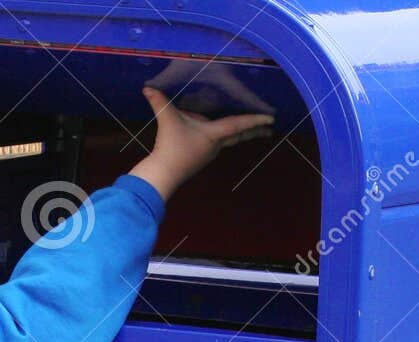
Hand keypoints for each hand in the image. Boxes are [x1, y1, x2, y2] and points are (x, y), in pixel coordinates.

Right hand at [129, 86, 274, 200]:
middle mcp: (215, 145)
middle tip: (269, 129)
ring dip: (236, 133)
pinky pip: (213, 143)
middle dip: (255, 131)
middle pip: (239, 136)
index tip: (271, 119)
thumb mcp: (166, 119)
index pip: (239, 125)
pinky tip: (211, 134)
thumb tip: (146, 88)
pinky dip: (219, 137)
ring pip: (225, 139)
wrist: (164, 174)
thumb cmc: (170, 146)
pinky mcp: (200, 159)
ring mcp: (208, 154)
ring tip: (244, 129)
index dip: (255, 120)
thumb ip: (159, 102)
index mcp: (213, 134)